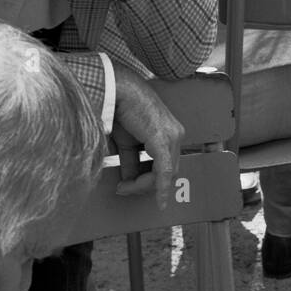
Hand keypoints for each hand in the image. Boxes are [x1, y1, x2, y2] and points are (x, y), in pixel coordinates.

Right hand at [111, 71, 183, 212]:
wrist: (114, 88)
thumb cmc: (118, 109)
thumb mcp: (125, 141)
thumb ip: (130, 161)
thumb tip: (127, 180)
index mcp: (169, 132)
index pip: (164, 164)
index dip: (147, 180)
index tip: (128, 187)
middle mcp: (176, 134)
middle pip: (167, 172)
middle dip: (144, 185)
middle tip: (123, 190)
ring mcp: (172, 137)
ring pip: (164, 174)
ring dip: (143, 186)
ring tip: (123, 188)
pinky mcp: (163, 140)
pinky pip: (163, 172)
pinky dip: (160, 188)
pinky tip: (159, 202)